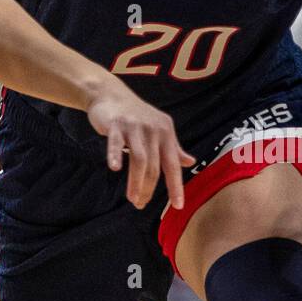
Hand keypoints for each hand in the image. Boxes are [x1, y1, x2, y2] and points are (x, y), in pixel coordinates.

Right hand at [87, 79, 195, 209]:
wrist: (111, 94)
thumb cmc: (137, 116)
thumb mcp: (159, 129)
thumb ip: (174, 147)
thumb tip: (190, 162)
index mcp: (166, 133)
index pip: (173, 164)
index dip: (176, 186)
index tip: (178, 205)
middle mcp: (153, 130)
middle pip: (154, 166)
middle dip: (149, 189)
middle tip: (140, 204)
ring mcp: (134, 126)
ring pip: (139, 158)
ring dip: (136, 181)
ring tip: (133, 199)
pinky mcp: (116, 124)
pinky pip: (116, 142)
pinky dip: (116, 155)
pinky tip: (115, 168)